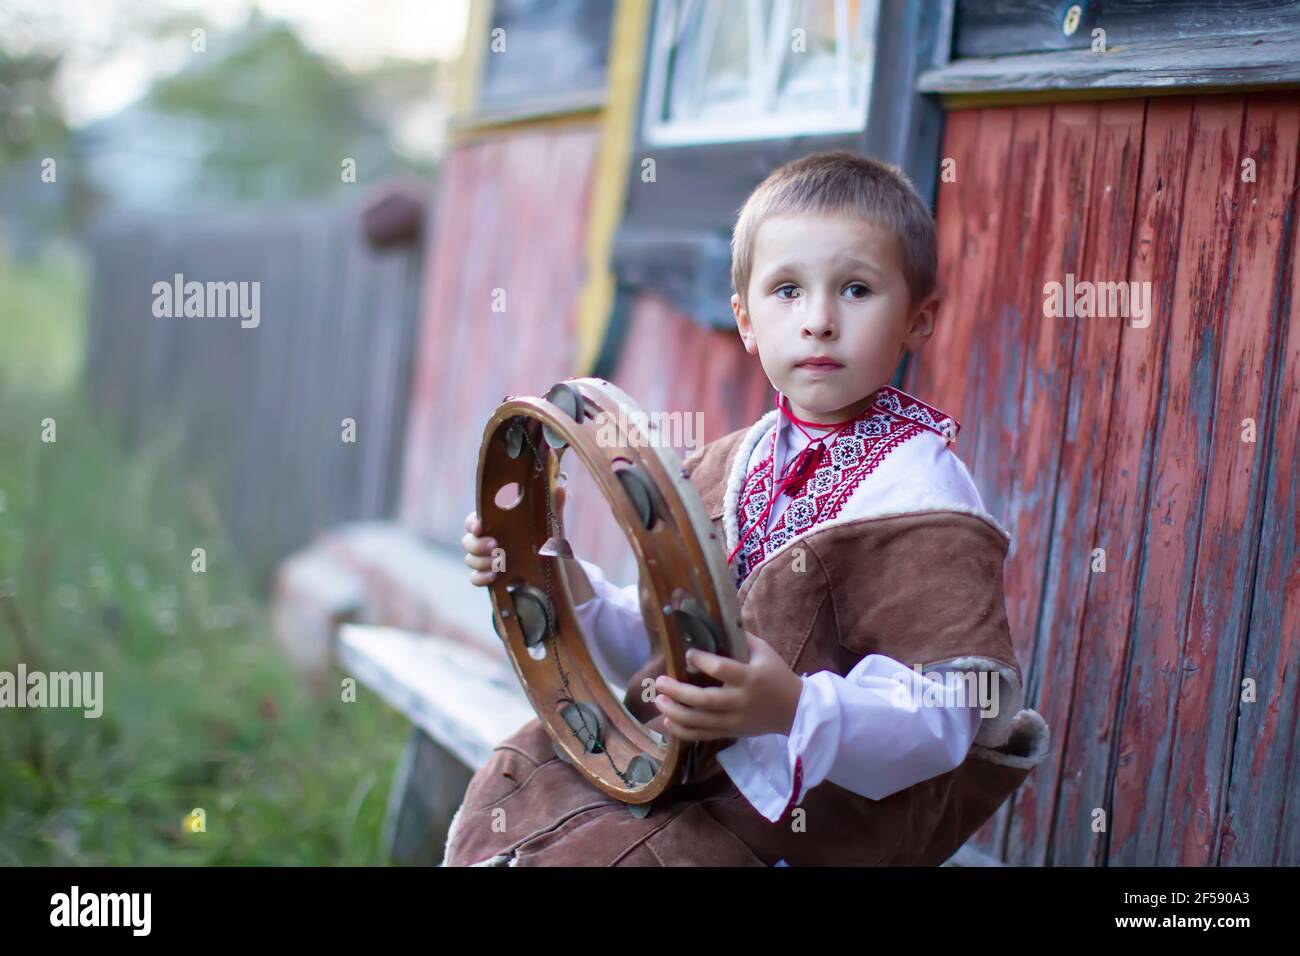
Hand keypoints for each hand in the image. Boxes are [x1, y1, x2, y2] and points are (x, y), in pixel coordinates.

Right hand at [463, 473, 567, 586]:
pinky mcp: (490, 577)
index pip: (474, 520)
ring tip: (499, 563)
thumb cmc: (546, 540)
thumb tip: (559, 489)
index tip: (480, 525)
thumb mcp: (551, 525)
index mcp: (496, 524)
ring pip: (470, 559)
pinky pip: (475, 579)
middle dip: (477, 544)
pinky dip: (480, 578)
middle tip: (494, 545)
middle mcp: (487, 540)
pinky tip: (493, 577)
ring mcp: (487, 560)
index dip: (473, 522)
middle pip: (468, 541)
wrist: (553, 567)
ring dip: (481, 561)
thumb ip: (553, 508)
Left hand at [652, 632, 803, 740]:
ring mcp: (734, 721)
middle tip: (660, 682)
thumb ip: (741, 637)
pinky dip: (683, 731)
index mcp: (750, 678)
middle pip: (705, 700)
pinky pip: (703, 735)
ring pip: (701, 721)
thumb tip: (716, 618)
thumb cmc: (777, 675)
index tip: (688, 653)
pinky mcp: (731, 733)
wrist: (794, 710)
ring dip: (676, 712)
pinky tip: (667, 721)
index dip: (702, 661)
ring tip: (658, 701)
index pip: (723, 670)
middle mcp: (740, 702)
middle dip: (679, 692)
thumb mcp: (764, 652)